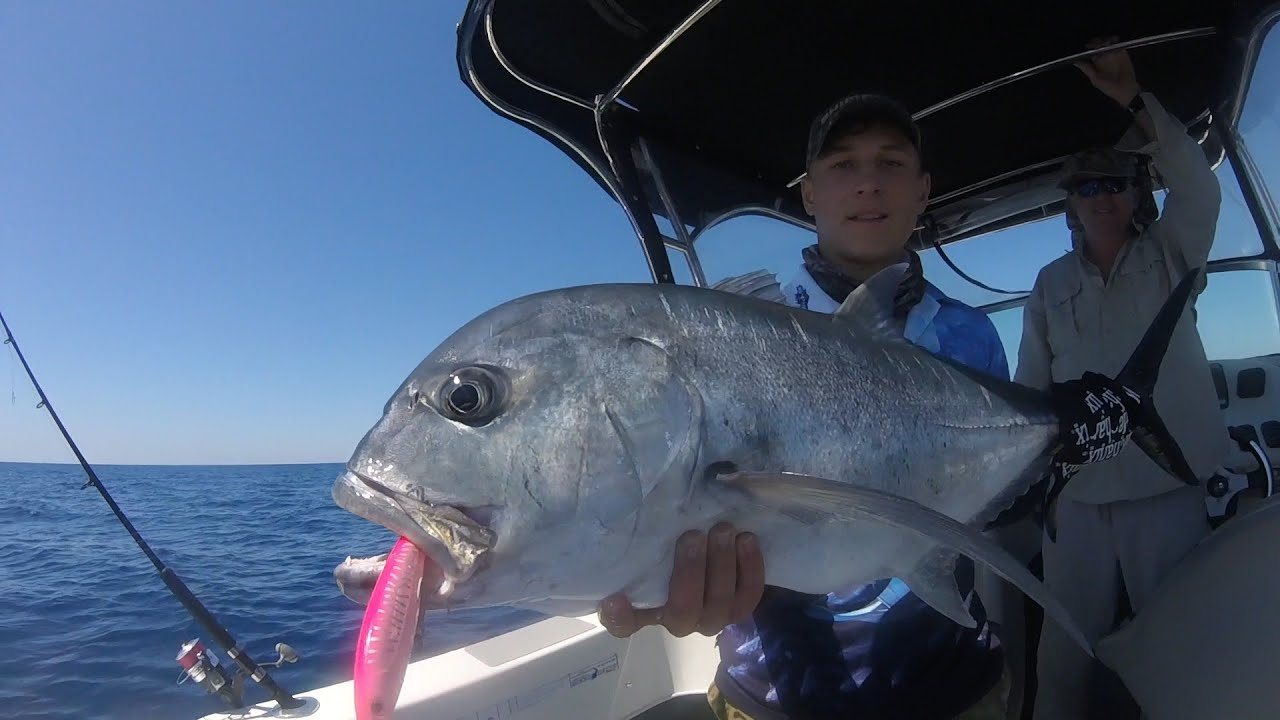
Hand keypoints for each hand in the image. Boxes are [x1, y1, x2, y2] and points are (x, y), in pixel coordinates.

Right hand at [598, 522, 764, 638]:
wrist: (710, 546)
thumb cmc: (667, 541)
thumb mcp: (649, 538)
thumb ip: (638, 535)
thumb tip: (620, 508)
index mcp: (642, 606)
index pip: (623, 623)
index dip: (619, 617)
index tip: (614, 599)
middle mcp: (675, 618)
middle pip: (683, 611)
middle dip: (690, 573)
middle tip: (692, 536)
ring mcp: (709, 616)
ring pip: (719, 604)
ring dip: (722, 566)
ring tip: (723, 531)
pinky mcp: (738, 607)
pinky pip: (748, 596)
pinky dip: (750, 569)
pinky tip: (746, 539)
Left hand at [1074, 36, 1140, 106]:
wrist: (1126, 89)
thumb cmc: (1108, 87)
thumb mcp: (1095, 79)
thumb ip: (1086, 69)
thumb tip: (1074, 62)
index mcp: (1095, 63)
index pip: (1090, 50)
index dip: (1089, 46)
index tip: (1089, 45)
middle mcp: (1103, 57)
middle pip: (1099, 44)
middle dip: (1098, 41)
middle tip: (1099, 43)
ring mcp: (1113, 54)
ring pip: (1108, 42)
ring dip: (1107, 40)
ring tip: (1106, 42)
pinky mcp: (1122, 53)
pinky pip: (1118, 44)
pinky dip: (1116, 41)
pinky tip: (1114, 40)